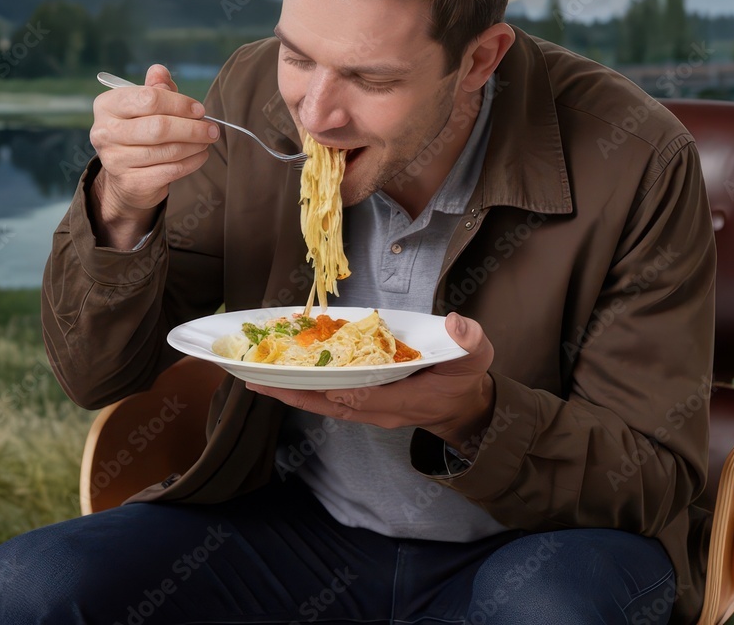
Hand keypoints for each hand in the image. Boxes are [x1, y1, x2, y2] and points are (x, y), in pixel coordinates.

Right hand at [89, 64, 219, 247]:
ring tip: (207, 141)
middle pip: (159, 127)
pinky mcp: (130, 182)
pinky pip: (170, 170)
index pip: (149, 99)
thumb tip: (160, 71)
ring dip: (195, 145)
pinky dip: (192, 162)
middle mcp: (105, 132)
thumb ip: (155, 88)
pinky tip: (200, 156)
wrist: (126, 176)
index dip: (180, 104)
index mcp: (107, 105)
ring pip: (167, 150)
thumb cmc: (140, 131)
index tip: (200, 110)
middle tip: (212, 129)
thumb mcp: (145, 106)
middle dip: (192, 128)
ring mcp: (114, 159)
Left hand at [247, 313, 495, 453]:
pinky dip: (306, 389)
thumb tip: (458, 324)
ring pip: (325, 405)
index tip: (307, 376)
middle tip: (258, 381)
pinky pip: (329, 399)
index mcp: (405, 400)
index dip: (335, 386)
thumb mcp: (475, 357)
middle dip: (295, 393)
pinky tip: (284, 378)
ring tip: (258, 381)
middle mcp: (381, 410)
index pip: (364, 396)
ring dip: (293, 393)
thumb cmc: (465, 378)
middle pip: (331, 404)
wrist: (463, 406)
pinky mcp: (365, 404)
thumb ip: (469, 342)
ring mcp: (371, 410)